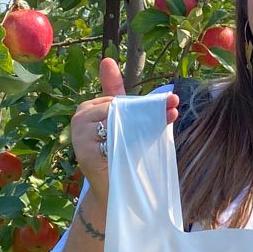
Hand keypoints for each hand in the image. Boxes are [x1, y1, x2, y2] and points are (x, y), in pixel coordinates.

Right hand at [70, 58, 179, 205]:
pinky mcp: (85, 153)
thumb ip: (124, 96)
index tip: (173, 101)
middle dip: (148, 113)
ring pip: (119, 123)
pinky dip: (131, 145)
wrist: (113, 190)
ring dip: (142, 128)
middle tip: (173, 111)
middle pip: (119, 109)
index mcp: (86, 107)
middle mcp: (79, 118)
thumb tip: (108, 60)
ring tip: (160, 130)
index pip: (119, 99)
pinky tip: (138, 150)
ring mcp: (80, 136)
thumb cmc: (120, 153)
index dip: (146, 103)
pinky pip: (115, 142)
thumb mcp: (126, 122)